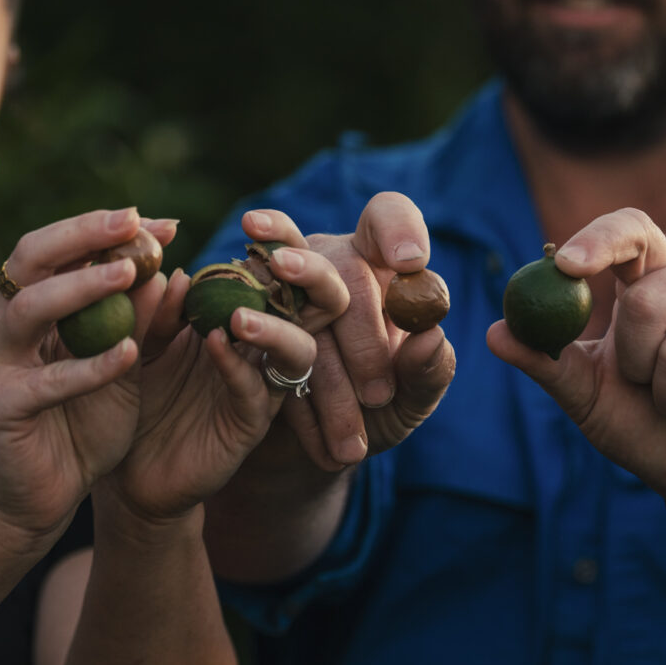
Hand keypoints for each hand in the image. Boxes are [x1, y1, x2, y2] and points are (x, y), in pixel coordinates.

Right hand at [0, 207, 177, 546]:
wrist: (40, 498)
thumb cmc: (81, 421)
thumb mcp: (120, 361)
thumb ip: (137, 318)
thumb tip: (166, 264)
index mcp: (23, 305)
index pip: (56, 248)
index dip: (104, 229)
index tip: (161, 223)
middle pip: (29, 258)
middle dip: (83, 235)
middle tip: (135, 222)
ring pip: (28, 310)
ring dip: (81, 288)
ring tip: (131, 273)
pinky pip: (46, 382)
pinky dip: (88, 366)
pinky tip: (127, 354)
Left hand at [100, 253, 329, 520]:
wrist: (126, 464)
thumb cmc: (138, 390)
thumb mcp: (137, 339)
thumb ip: (153, 307)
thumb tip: (173, 268)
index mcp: (246, 308)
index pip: (282, 264)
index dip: (280, 237)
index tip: (252, 222)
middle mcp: (266, 344)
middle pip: (320, 300)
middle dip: (311, 273)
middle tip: (278, 260)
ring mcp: (263, 385)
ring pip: (302, 350)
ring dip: (277, 328)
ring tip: (239, 317)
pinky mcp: (249, 425)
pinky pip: (258, 393)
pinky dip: (238, 367)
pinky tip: (214, 347)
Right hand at [243, 193, 456, 472]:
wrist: (314, 447)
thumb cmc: (377, 411)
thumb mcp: (411, 399)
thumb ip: (429, 371)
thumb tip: (430, 335)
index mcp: (379, 268)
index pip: (385, 216)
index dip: (398, 229)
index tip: (411, 262)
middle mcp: (327, 261)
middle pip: (340, 268)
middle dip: (364, 339)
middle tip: (377, 397)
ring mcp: (274, 283)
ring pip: (292, 303)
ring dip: (322, 375)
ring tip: (347, 440)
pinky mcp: (235, 316)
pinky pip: (251, 331)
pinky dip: (280, 381)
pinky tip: (303, 425)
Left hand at [487, 208, 665, 526]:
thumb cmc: (654, 429)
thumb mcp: (592, 399)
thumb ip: (548, 363)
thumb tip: (495, 332)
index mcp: (656, 283)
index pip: (634, 231)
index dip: (600, 239)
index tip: (566, 264)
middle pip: (652, 297)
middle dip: (635, 360)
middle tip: (648, 386)